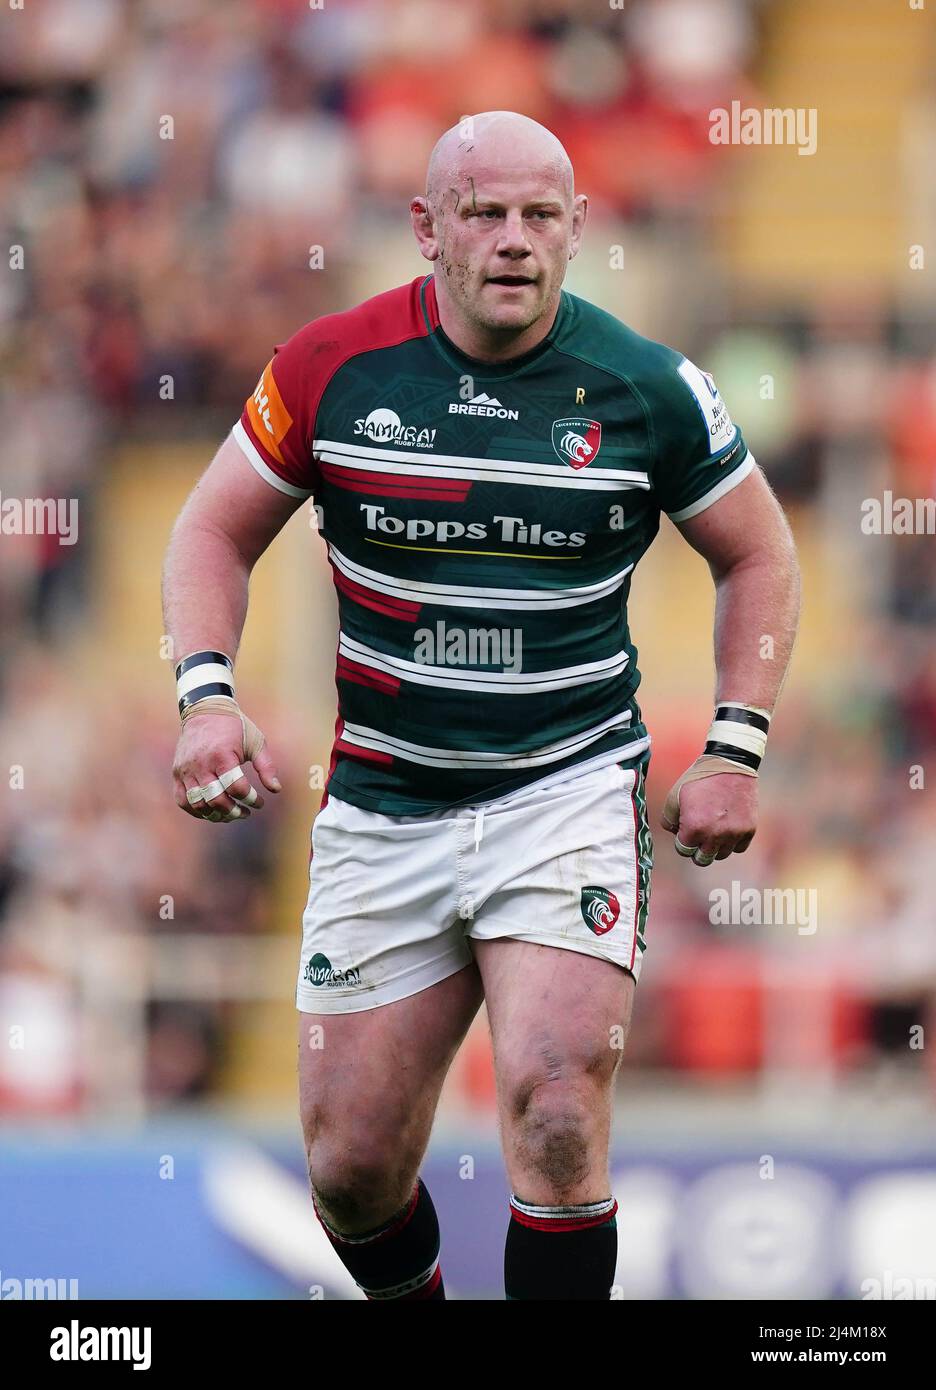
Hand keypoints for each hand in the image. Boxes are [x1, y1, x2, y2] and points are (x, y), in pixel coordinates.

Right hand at [172, 704, 280, 822]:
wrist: (205, 711)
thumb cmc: (235, 728)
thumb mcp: (256, 742)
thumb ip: (266, 766)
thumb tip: (276, 789)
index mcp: (222, 755)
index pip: (237, 787)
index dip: (251, 799)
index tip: (259, 802)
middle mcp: (201, 764)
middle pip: (216, 799)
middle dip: (233, 812)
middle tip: (244, 813)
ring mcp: (186, 770)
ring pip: (198, 804)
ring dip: (216, 815)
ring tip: (229, 815)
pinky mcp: (177, 773)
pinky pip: (182, 800)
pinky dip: (196, 811)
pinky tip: (211, 812)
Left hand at [660, 768, 756, 866]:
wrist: (730, 764)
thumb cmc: (699, 779)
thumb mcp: (674, 796)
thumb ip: (669, 820)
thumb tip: (676, 834)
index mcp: (695, 827)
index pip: (684, 850)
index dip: (683, 841)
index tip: (685, 831)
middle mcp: (715, 834)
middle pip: (703, 859)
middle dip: (697, 849)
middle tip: (698, 836)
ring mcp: (734, 833)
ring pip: (721, 855)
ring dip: (715, 846)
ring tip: (713, 829)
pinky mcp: (749, 829)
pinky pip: (739, 848)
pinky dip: (733, 842)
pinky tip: (727, 827)